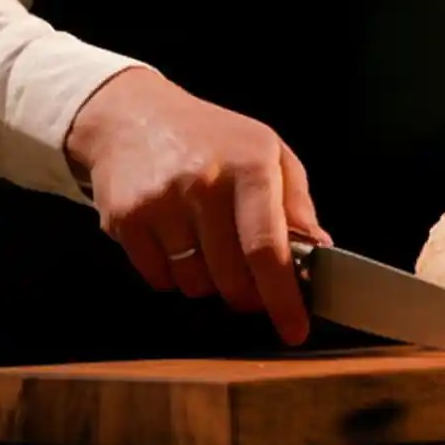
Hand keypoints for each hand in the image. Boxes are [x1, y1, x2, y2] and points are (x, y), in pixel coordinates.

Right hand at [65, 67, 328, 344]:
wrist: (132, 116)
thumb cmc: (212, 138)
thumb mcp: (268, 152)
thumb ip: (297, 203)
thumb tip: (319, 249)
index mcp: (250, 165)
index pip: (268, 248)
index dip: (283, 297)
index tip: (294, 329)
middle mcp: (204, 182)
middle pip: (232, 277)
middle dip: (248, 295)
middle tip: (250, 284)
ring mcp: (161, 201)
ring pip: (196, 284)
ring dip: (209, 282)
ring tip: (207, 244)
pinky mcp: (125, 219)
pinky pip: (160, 279)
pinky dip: (173, 274)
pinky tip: (175, 240)